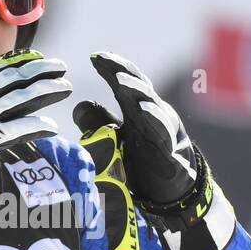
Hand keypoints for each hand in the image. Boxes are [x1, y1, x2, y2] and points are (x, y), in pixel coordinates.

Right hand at [0, 50, 70, 194]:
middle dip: (40, 71)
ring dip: (46, 91)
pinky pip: (20, 128)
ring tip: (64, 87)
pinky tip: (51, 125)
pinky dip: (37, 125)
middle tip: (60, 66)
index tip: (36, 56)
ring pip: (23, 98)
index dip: (20, 61)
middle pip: (16, 78)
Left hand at [81, 51, 235, 249]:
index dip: (112, 68)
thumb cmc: (143, 161)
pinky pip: (163, 133)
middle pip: (138, 87)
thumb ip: (99, 123)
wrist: (172, 194)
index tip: (94, 55)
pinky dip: (155, 120)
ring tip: (119, 79)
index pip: (125, 83)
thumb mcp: (116, 139)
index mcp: (139, 110)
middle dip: (122, 71)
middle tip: (105, 60)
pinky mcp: (171, 152)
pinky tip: (143, 110)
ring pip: (151, 105)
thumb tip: (79, 105)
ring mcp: (165, 131)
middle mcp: (153, 115)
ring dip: (136, 91)